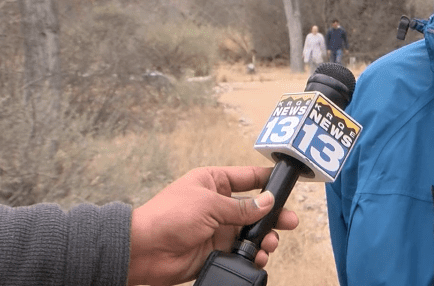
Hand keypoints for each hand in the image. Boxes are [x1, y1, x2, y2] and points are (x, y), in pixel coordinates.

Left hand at [128, 166, 298, 285]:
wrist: (144, 251)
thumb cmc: (167, 217)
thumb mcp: (210, 204)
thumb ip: (242, 207)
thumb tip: (268, 202)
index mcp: (213, 183)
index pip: (248, 178)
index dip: (268, 180)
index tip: (288, 183)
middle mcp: (218, 205)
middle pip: (255, 208)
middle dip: (274, 215)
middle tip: (290, 221)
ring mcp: (218, 229)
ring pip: (251, 232)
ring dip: (265, 238)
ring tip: (271, 243)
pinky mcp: (216, 251)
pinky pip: (241, 252)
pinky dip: (252, 255)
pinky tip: (258, 256)